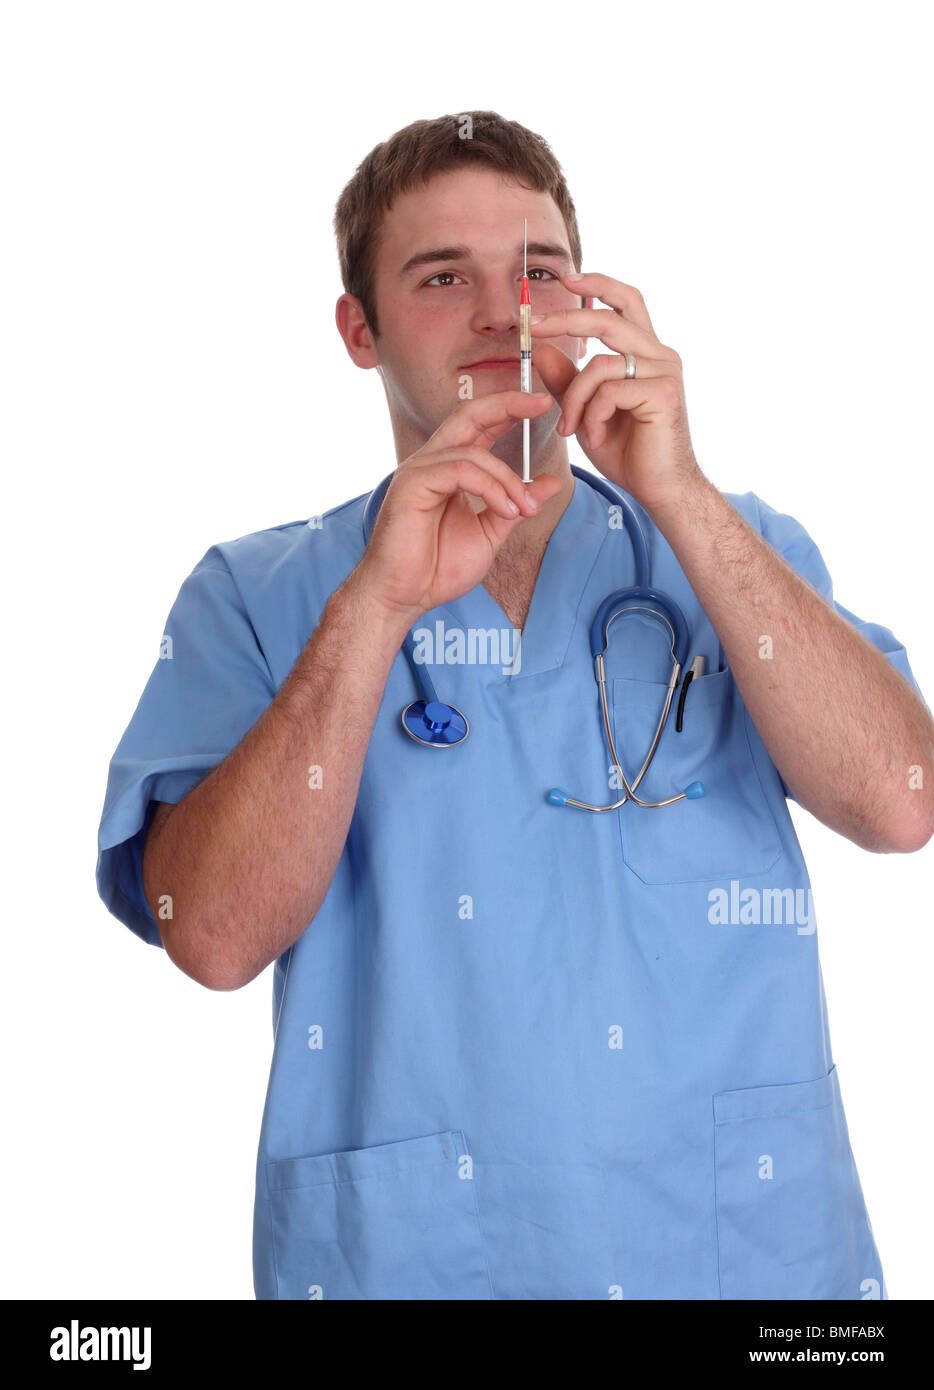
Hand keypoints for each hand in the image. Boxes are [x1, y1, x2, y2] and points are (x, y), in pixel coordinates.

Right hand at [355, 390, 562, 623]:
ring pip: (474, 454)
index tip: (541, 404)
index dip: (507, 409)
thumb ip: (516, 504)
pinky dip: (491, 488)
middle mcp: (431, 463)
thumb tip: (551, 482)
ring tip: (525, 509)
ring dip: (508, 480)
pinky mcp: (412, 485)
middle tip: (541, 404)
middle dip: (507, 405)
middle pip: (468, 415)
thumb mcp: (490, 532)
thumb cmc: (438, 568)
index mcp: (447, 470)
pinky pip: (461, 471)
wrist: (405, 597)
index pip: (477, 425)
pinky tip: (506, 511)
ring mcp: (418, 471)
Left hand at [530, 273, 704, 513]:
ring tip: (571, 428)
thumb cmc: (628, 451)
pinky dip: (592, 416)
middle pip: (609, 320)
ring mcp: (664, 372)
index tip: (568, 278)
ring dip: (574, 398)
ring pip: (600, 364)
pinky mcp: (664, 393)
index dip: (599, 284)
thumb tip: (542, 350)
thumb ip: (567, 382)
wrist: (660, 489)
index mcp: (645, 352)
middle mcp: (659, 355)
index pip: (626, 303)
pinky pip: (610, 392)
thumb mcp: (586, 412)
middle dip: (566, 319)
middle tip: (533, 326)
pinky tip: (593, 436)